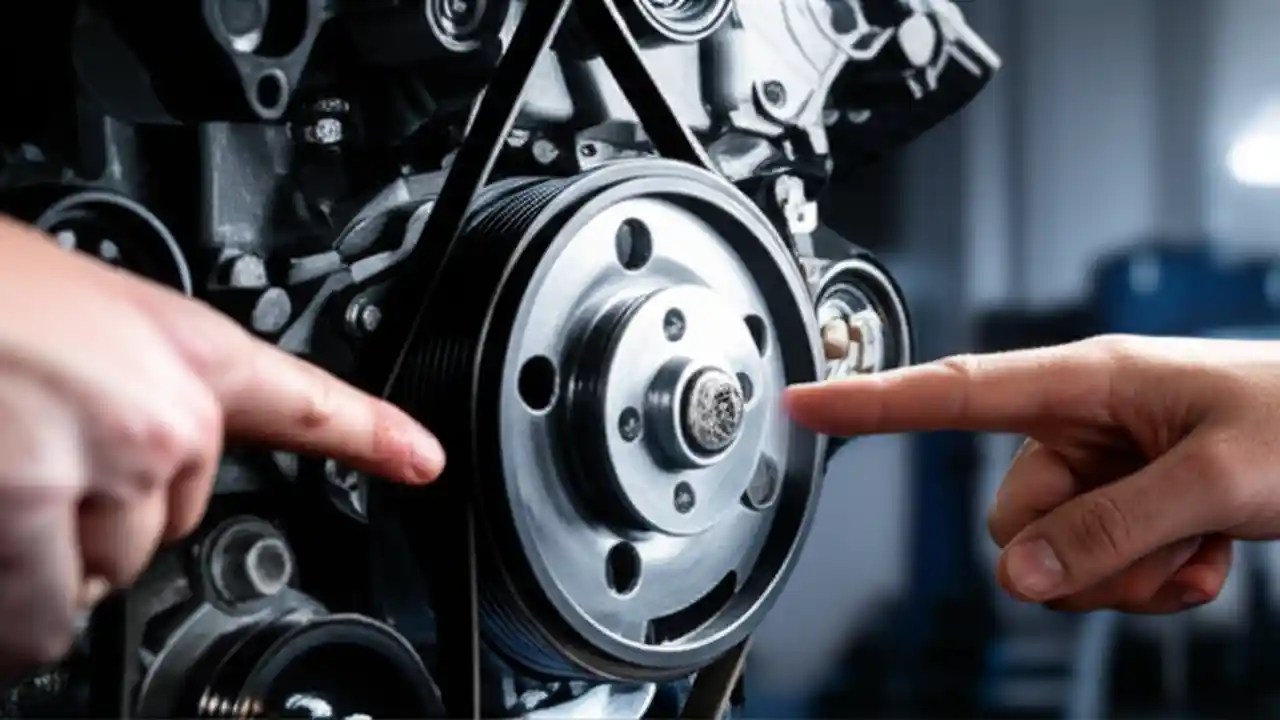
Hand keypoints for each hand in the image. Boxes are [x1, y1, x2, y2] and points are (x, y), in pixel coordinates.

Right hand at [0, 217, 444, 676]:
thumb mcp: (84, 311)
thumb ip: (136, 388)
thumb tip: (157, 458)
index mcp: (181, 355)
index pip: (306, 403)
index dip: (373, 435)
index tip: (422, 458)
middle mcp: (160, 419)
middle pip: (166, 528)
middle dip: (102, 520)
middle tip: (30, 467)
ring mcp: (97, 473)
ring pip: (103, 582)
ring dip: (46, 571)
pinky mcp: (27, 518)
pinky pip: (41, 619)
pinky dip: (10, 613)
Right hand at [784, 334, 1279, 613]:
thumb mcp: (1217, 476)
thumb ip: (1111, 528)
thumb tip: (1019, 577)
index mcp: (1087, 383)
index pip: (955, 391)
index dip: (871, 401)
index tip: (805, 404)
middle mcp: (1083, 428)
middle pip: (1013, 520)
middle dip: (1082, 556)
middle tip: (1162, 545)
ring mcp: (1105, 473)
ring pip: (1055, 559)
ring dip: (1128, 575)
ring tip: (1199, 547)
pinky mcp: (1129, 511)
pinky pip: (1100, 574)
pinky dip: (1156, 583)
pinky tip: (1209, 556)